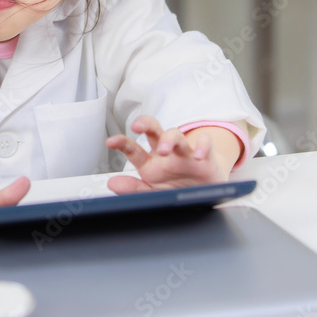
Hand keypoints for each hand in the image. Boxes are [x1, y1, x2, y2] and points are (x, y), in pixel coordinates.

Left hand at [105, 116, 234, 194]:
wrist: (204, 192)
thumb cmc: (176, 188)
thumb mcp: (154, 192)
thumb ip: (134, 188)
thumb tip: (112, 183)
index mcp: (151, 163)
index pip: (134, 150)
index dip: (122, 143)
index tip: (110, 141)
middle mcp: (166, 153)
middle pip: (154, 131)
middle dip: (145, 125)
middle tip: (137, 126)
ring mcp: (185, 153)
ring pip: (176, 135)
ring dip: (169, 140)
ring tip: (164, 150)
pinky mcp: (206, 156)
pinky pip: (206, 143)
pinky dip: (202, 146)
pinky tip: (198, 156)